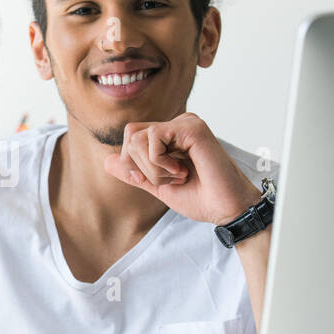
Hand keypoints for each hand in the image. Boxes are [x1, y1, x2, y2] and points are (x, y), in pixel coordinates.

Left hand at [103, 112, 262, 225]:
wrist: (226, 209)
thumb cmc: (201, 198)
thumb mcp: (159, 186)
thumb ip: (135, 173)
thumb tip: (107, 161)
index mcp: (169, 137)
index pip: (130, 137)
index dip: (133, 164)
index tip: (162, 179)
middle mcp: (177, 125)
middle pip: (130, 134)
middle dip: (141, 166)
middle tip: (171, 178)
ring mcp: (185, 123)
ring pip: (138, 137)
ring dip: (153, 168)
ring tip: (179, 175)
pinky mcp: (191, 127)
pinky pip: (153, 138)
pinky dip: (160, 163)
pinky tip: (183, 170)